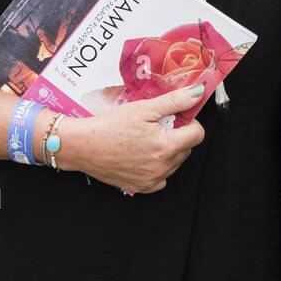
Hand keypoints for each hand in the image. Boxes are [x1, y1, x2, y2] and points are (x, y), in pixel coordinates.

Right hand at [57, 85, 205, 193]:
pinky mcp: (141, 187)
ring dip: (168, 151)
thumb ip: (175, 101)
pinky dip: (157, 168)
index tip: (176, 117)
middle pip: (186, 148)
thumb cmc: (110, 126)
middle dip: (177, 135)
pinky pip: (161, 178)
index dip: (189, 122)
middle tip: (156, 126)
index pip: (197, 134)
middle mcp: (162, 166)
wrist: (82, 146)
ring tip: (146, 139)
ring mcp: (152, 179)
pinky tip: (143, 155)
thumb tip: (198, 93)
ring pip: (175, 163)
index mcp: (166, 146)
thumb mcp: (144, 108)